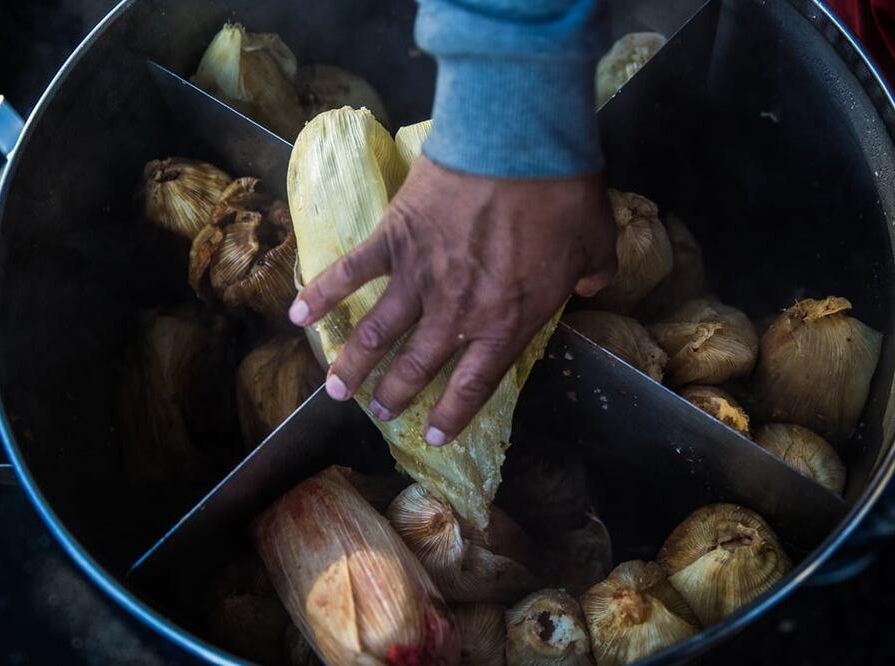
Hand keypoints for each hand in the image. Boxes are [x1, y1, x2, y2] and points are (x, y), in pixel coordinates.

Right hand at [289, 156, 616, 444]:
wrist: (521, 144)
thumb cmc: (564, 196)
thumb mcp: (597, 247)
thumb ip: (592, 276)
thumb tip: (590, 284)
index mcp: (506, 322)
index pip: (472, 384)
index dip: (450, 416)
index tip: (432, 437)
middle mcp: (456, 311)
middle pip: (417, 365)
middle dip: (395, 395)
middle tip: (379, 413)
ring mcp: (418, 277)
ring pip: (376, 333)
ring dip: (352, 365)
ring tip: (334, 391)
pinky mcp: (392, 238)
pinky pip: (349, 273)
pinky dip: (320, 294)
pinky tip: (297, 315)